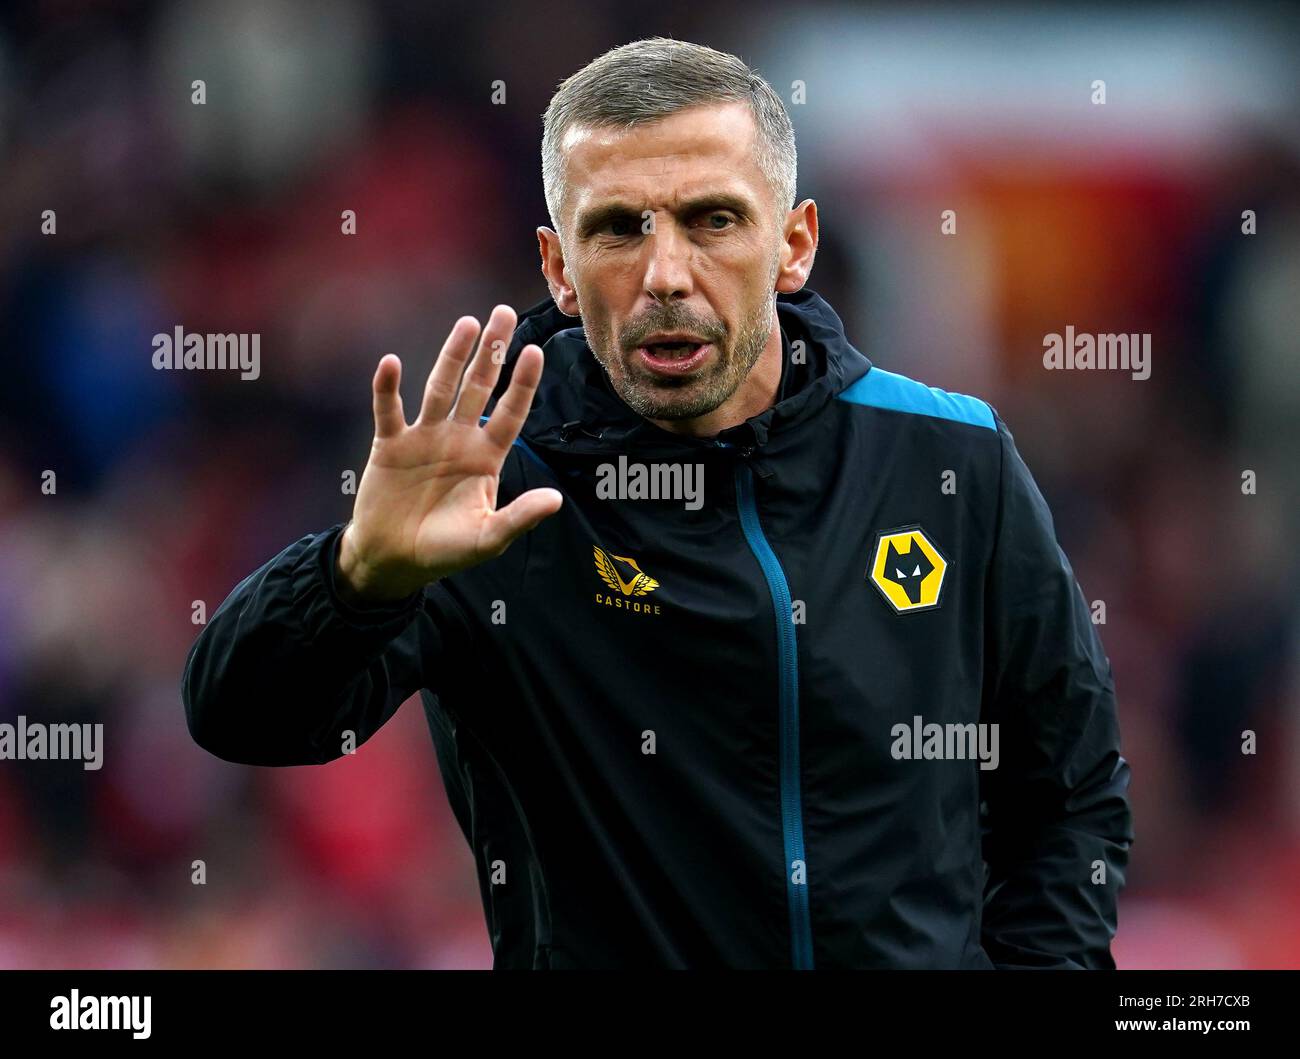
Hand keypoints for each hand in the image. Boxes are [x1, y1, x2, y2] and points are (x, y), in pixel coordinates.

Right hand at [336, 304, 562, 603]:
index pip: (510, 412)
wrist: (395, 560)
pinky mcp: (389, 444)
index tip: (535, 351)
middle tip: (504, 313)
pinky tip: (390, 363)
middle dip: (492, 352)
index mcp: (486, 457)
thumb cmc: (445, 550)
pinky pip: (389, 410)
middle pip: (478, 386)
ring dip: (452, 356)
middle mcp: (458, 438)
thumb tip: (556, 501)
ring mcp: (424, 437)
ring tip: (467, 324)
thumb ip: (519, 518)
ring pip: (440, 388)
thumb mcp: (487, 538)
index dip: (523, 384)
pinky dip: (387, 388)